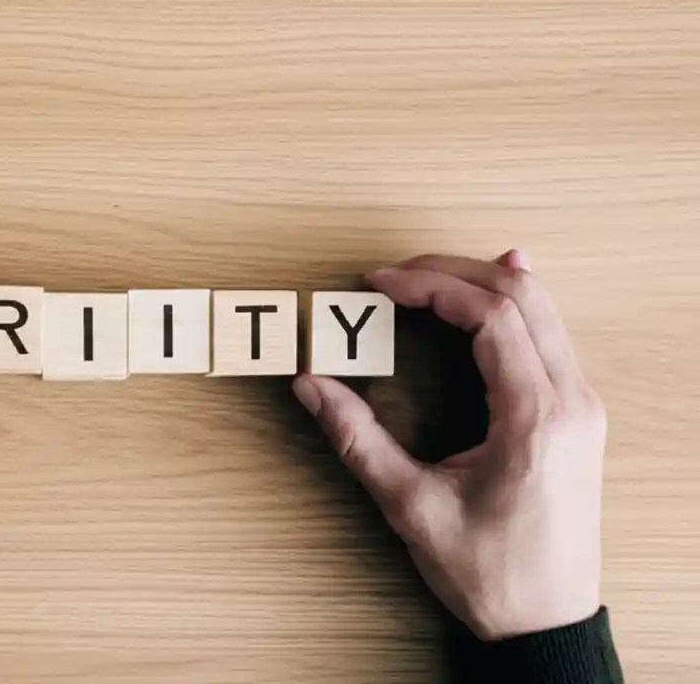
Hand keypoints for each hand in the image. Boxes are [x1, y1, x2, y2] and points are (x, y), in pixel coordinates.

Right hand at [293, 250, 605, 639]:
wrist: (546, 621)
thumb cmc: (490, 573)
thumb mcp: (411, 508)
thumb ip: (358, 440)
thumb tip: (311, 386)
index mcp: (535, 419)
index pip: (491, 316)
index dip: (430, 286)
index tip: (379, 285)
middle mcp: (571, 402)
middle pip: (522, 296)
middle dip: (452, 271)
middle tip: (393, 275)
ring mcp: (581, 406)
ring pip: (543, 308)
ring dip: (483, 281)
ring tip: (427, 275)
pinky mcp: (577, 415)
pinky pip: (553, 333)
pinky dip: (516, 303)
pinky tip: (497, 281)